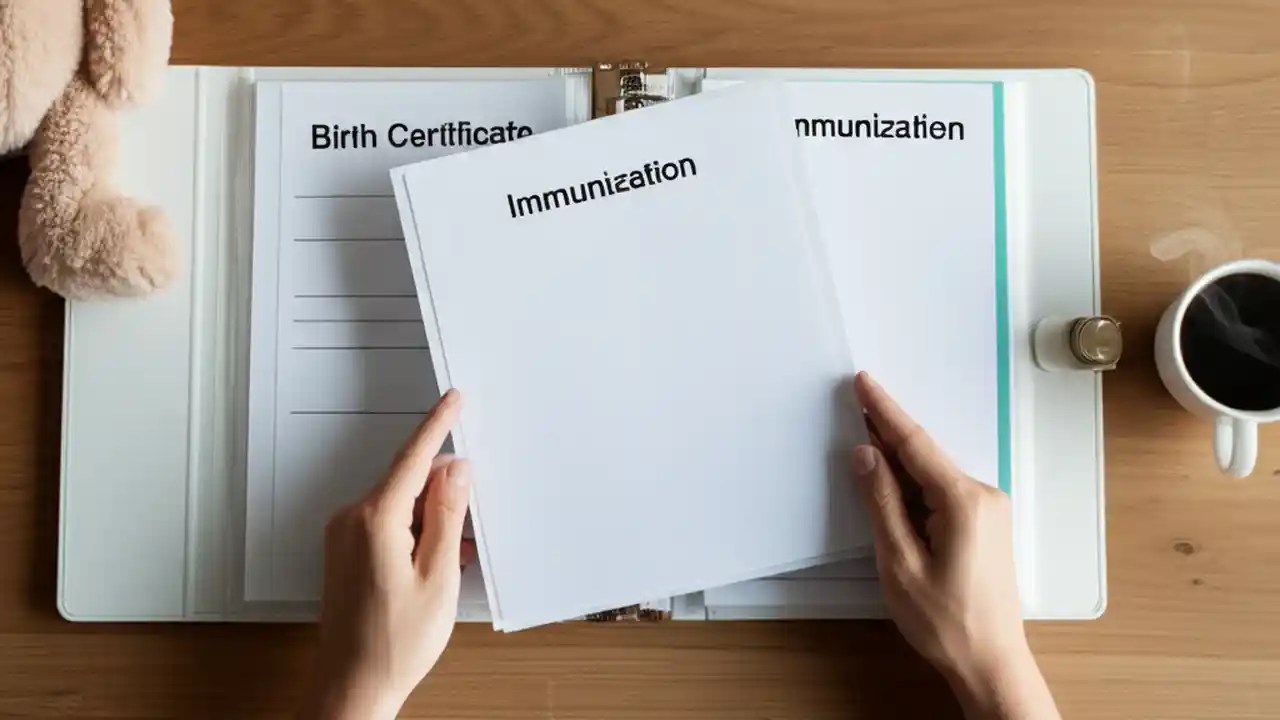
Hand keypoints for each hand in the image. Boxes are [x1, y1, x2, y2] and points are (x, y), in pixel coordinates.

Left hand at [300, 390, 472, 719]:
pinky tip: (434, 563)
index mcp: (374, 520)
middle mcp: (351, 520)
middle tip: (467, 526)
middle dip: (442, 493)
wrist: (353, 685)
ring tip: (451, 562)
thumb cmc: (394, 643)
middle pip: (407, 481)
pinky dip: (414, 533)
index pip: (413, 458)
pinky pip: (386, 523)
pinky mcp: (344, 551)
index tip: (453, 399)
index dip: (438, 425)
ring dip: (430, 520)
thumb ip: (448, 515)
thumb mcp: (438, 576)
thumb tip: (456, 470)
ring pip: (399, 504)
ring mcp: (343, 536)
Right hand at [850, 373, 1058, 719]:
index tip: (863, 382)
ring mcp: (989, 510)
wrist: (990, 662)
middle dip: (888, 433)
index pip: (915, 443)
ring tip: (864, 446)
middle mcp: (984, 496)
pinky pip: (943, 491)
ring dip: (899, 462)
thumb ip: (881, 503)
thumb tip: (865, 455)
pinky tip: (893, 485)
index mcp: (963, 501)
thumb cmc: (946, 621)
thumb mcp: (900, 562)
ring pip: (933, 474)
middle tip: (853, 407)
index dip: (885, 411)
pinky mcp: (986, 525)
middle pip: (925, 455)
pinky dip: (915, 484)